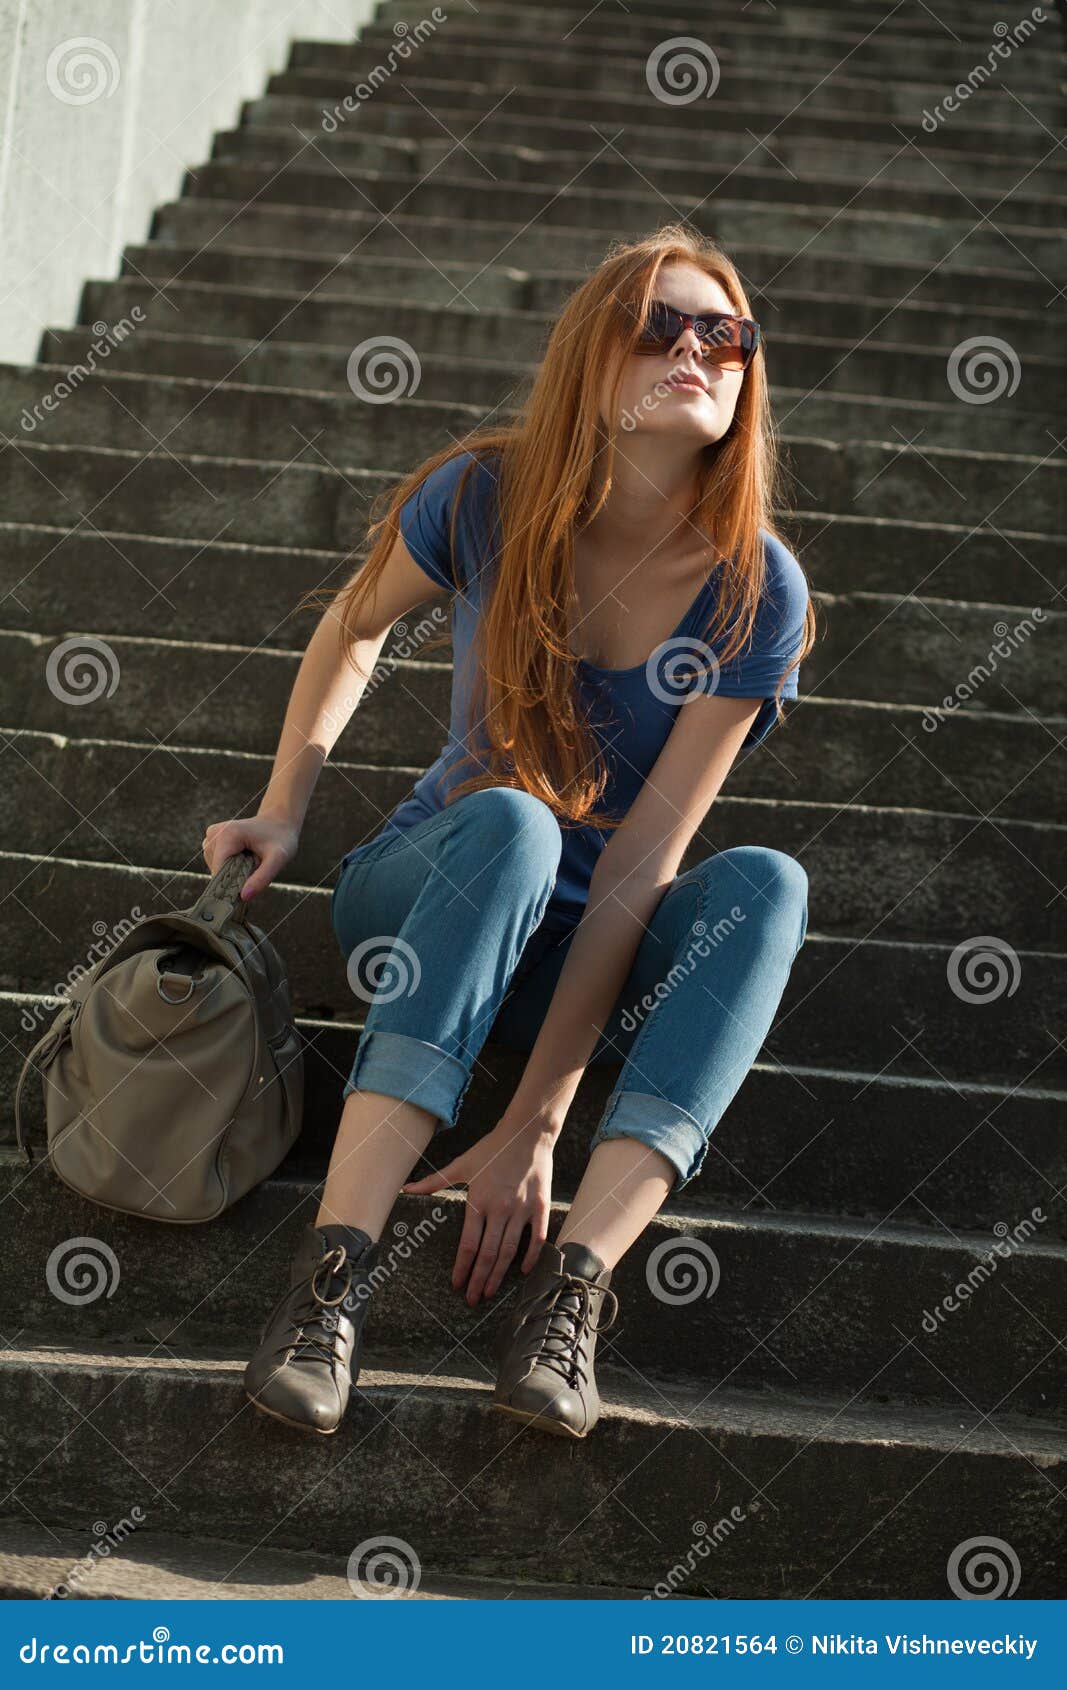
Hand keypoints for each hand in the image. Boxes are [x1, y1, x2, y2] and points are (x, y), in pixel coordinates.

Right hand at [201, 813, 299, 900]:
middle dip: (234, 876)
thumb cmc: (281, 839)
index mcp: (228, 835)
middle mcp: (214, 833)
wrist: (279, 821)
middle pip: (217, 870)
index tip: (248, 889)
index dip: (231, 884)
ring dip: (232, 871)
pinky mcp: (211, 839)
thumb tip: (244, 897)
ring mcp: (211, 835)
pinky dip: (229, 865)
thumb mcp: (278, 859)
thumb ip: (262, 878)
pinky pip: (216, 862)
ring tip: (251, 860)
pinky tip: (243, 857)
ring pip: (215, 868)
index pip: (219, 871)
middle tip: (255, 867)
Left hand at [403, 1119, 553, 1304]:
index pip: (468, 1244)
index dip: (462, 1268)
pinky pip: (537, 1238)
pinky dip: (530, 1257)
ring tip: (491, 1292)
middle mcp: (500, 1209)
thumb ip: (435, 1181)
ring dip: (499, 1275)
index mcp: (478, 1201)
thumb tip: (407, 1189)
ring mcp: (522, 1209)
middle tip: (473, 1300)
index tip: (457, 1285)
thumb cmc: (493, 1148)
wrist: (527, 1133)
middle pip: (487, 1254)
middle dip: (479, 1280)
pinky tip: (523, 1271)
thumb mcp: (462, 1164)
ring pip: (509, 1251)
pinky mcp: (541, 1207)